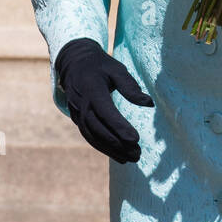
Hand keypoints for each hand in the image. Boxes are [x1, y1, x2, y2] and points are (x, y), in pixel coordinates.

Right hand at [55, 38, 153, 163]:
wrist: (73, 64)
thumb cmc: (99, 65)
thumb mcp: (116, 69)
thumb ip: (130, 86)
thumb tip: (149, 103)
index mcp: (92, 90)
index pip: (106, 112)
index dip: (119, 127)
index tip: (136, 139)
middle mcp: (82, 104)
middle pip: (99, 129)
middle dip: (118, 143)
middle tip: (137, 153)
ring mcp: (77, 113)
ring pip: (93, 137)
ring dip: (112, 150)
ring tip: (131, 158)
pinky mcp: (77, 119)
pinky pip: (90, 137)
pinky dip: (103, 148)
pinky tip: (119, 156)